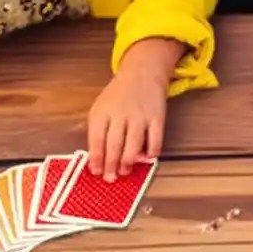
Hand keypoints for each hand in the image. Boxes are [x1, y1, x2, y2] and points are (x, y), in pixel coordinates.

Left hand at [87, 38, 182, 180]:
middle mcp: (120, 114)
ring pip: (133, 145)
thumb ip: (99, 132)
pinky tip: (146, 158)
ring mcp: (140, 116)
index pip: (96, 139)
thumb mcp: (101, 108)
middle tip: (110, 178)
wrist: (142, 73)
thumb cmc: (119, 96)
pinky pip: (155, 141)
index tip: (95, 171)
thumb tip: (99, 159)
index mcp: (103, 112)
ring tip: (125, 171)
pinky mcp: (157, 118)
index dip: (96, 158)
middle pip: (114, 145)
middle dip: (111, 165)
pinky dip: (151, 153)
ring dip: (128, 162)